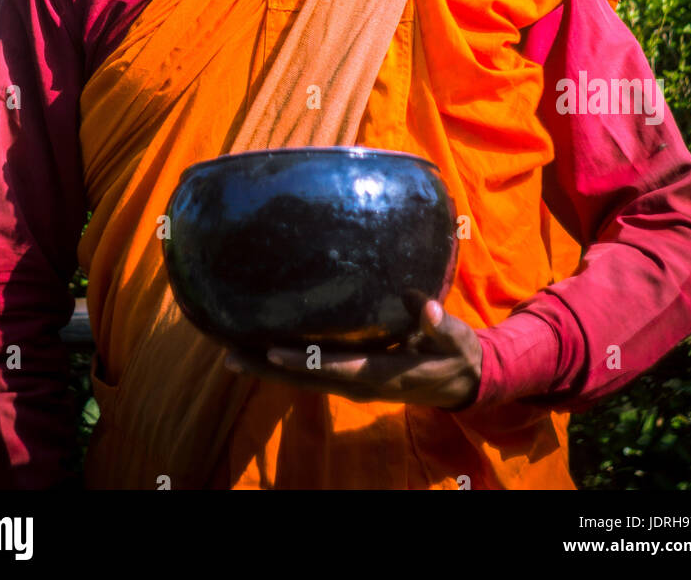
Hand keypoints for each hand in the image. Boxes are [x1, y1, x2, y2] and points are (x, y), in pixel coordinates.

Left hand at [223, 297, 481, 410]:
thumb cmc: (459, 356)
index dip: (305, 362)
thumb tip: (425, 306)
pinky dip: (285, 365)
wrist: (462, 383)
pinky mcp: (351, 376)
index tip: (272, 352)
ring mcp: (354, 383)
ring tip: (230, 355)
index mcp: (384, 373)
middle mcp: (361, 383)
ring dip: (267, 370)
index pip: (338, 368)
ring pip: (304, 380)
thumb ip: (441, 325)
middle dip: (268, 370)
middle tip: (229, 357)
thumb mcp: (458, 341)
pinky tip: (260, 351)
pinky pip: (312, 374)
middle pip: (308, 380)